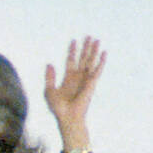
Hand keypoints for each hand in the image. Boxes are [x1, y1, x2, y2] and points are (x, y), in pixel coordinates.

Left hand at [44, 37, 105, 152]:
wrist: (67, 116)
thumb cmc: (57, 107)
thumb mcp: (48, 91)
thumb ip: (49, 77)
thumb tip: (49, 63)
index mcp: (68, 78)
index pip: (70, 61)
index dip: (72, 51)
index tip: (73, 40)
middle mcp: (78, 77)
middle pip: (82, 58)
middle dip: (85, 47)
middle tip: (88, 36)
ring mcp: (85, 79)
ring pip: (90, 61)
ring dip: (93, 50)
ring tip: (96, 39)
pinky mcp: (92, 83)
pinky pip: (98, 70)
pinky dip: (101, 61)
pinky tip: (104, 52)